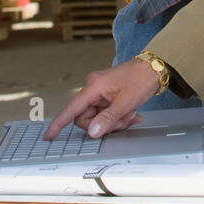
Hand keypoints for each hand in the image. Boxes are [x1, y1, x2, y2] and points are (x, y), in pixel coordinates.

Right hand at [44, 59, 159, 139]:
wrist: (154, 68)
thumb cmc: (141, 78)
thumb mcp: (126, 102)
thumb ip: (108, 118)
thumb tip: (93, 132)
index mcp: (93, 87)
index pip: (71, 109)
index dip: (59, 124)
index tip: (49, 136)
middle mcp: (93, 88)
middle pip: (86, 118)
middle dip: (104, 124)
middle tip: (122, 121)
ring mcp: (100, 93)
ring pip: (98, 118)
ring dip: (114, 121)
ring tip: (131, 115)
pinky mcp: (107, 96)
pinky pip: (106, 113)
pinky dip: (118, 117)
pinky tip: (131, 113)